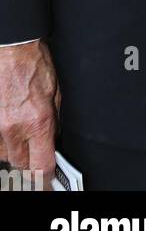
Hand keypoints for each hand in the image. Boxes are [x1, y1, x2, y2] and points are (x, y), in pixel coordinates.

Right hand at [0, 41, 60, 191]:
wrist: (13, 49)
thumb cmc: (35, 65)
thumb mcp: (56, 94)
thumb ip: (54, 122)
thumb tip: (53, 141)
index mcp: (39, 122)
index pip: (42, 165)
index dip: (46, 178)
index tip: (48, 181)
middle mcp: (16, 129)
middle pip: (21, 164)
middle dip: (30, 160)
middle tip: (35, 146)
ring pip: (5, 155)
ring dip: (14, 149)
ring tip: (21, 130)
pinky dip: (2, 139)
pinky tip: (9, 125)